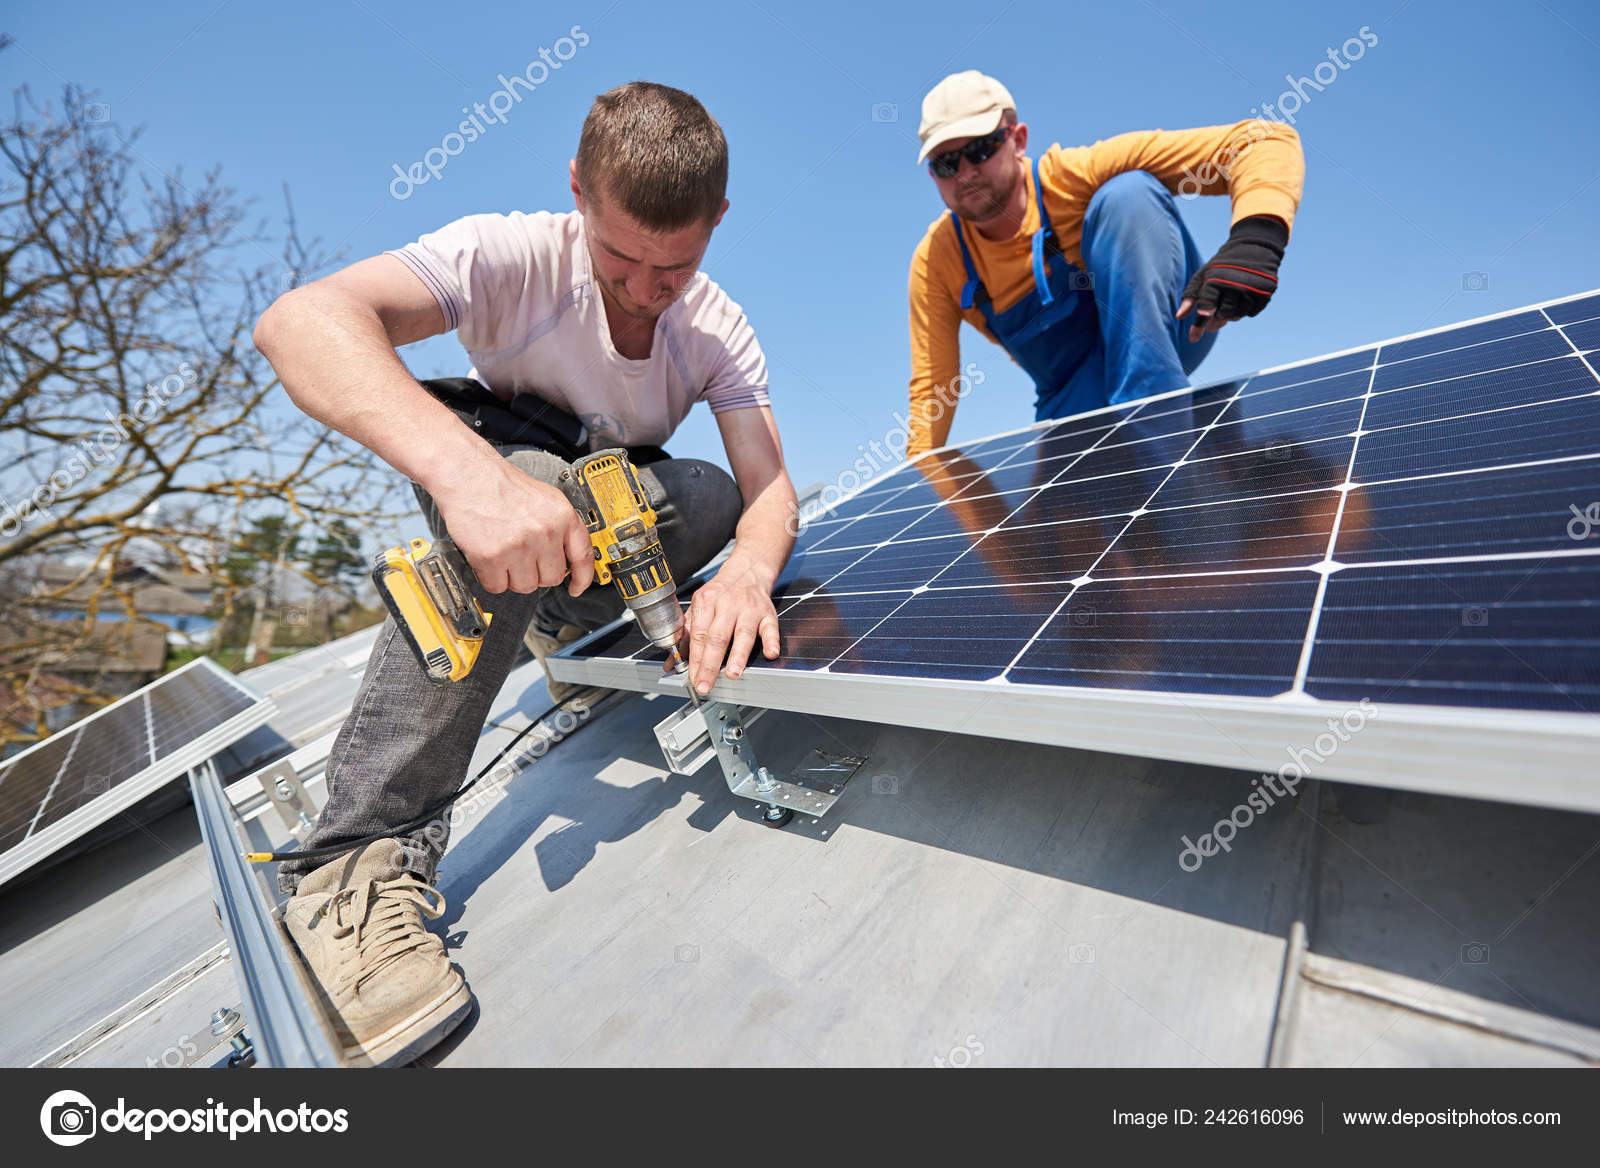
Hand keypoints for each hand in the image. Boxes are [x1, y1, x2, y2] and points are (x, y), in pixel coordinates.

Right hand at [431, 457, 594, 595]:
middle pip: (551, 578)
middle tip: (522, 557)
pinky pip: (497, 586)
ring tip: (504, 553)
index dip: (582, 578)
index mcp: (562, 516)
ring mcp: (519, 546)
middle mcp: (544, 532)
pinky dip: (491, 578)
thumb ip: (559, 527)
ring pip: (525, 586)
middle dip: (536, 572)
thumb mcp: (545, 499)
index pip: (582, 557)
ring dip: (513, 577)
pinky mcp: (492, 557)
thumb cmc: (501, 485)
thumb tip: (566, 556)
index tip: (576, 587)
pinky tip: (489, 558)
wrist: (468, 474)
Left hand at [681, 570, 780, 694]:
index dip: (694, 659)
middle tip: (705, 685)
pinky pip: (770, 628)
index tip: (692, 678)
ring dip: (738, 655)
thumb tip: (671, 664)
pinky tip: (770, 654)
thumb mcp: (700, 608)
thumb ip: (686, 637)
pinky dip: (771, 641)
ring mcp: (749, 609)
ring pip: (743, 633)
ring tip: (733, 674)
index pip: (698, 635)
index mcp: (707, 602)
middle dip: (710, 664)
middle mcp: (728, 604)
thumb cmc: (721, 594)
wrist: (747, 572)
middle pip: (717, 637)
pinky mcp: (768, 613)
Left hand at [1175, 214, 1288, 341]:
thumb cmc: (1222, 265)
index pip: (1206, 306)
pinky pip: (1251, 313)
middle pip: (1223, 315)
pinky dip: (1245, 310)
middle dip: (1217, 320)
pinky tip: (1243, 298)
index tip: (1193, 337)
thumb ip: (1191, 296)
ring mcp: (1252, 289)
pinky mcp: (1265, 292)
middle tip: (1214, 320)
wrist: (1254, 247)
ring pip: (1237, 316)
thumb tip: (1179, 317)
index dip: (1200, 322)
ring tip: (1230, 302)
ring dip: (1231, 315)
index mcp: (1216, 279)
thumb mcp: (1203, 275)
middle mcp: (1234, 284)